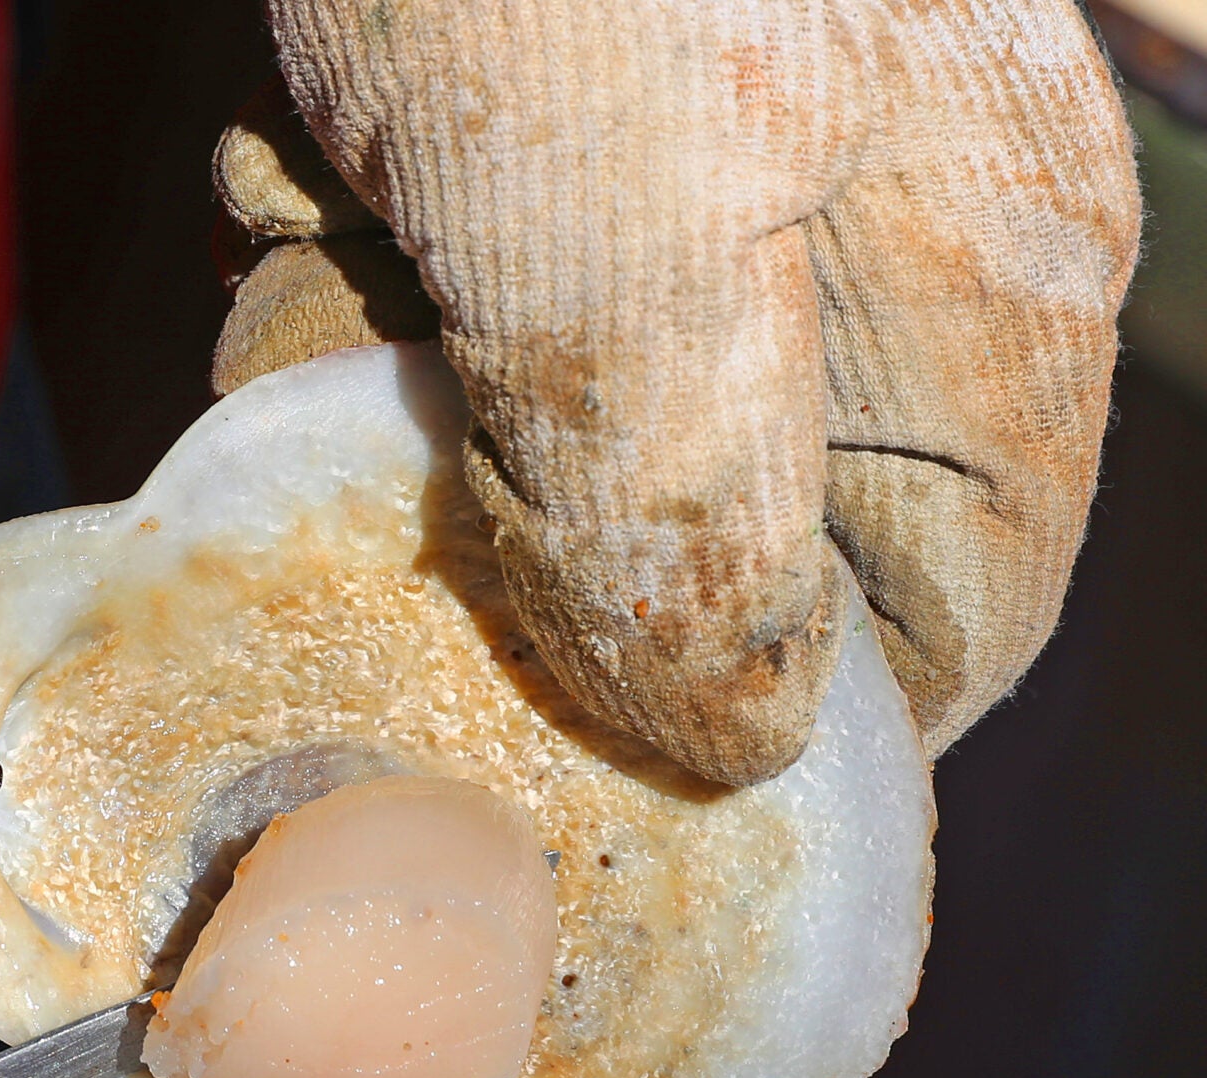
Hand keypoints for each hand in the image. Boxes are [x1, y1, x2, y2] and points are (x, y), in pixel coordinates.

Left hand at [214, 0, 1140, 783]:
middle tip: (393, 359)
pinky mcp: (568, 125)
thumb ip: (697, 513)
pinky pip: (451, 285)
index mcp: (977, 304)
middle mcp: (885, 247)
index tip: (540, 664)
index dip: (728, 706)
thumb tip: (748, 742)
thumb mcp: (623, 233)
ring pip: (547, 411)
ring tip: (334, 203)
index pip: (934, 644)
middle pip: (695, 531)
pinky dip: (343, 244)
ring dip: (389, 352)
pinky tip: (310, 155)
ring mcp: (721, 172)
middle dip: (510, 499)